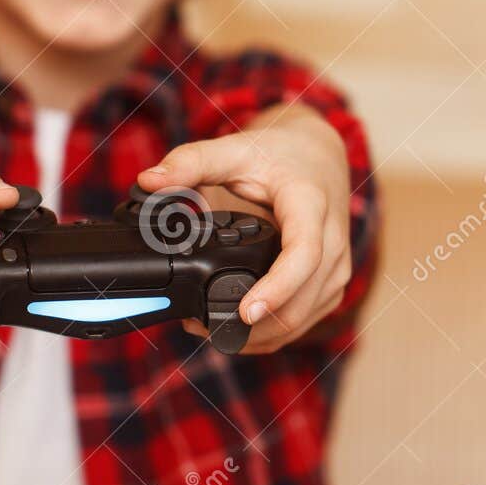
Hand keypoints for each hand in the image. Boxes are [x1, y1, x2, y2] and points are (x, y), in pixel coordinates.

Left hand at [137, 106, 351, 352]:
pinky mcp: (331, 285)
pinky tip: (237, 328)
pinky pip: (304, 322)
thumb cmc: (280, 154)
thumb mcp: (235, 150)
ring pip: (301, 319)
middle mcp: (333, 242)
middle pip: (301, 301)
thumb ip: (191, 163)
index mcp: (311, 206)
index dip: (277, 288)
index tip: (246, 311)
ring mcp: (336, 268)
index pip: (304, 254)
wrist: (318, 157)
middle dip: (250, 325)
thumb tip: (148, 180)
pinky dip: (271, 333)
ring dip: (258, 334)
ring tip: (207, 326)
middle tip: (196, 325)